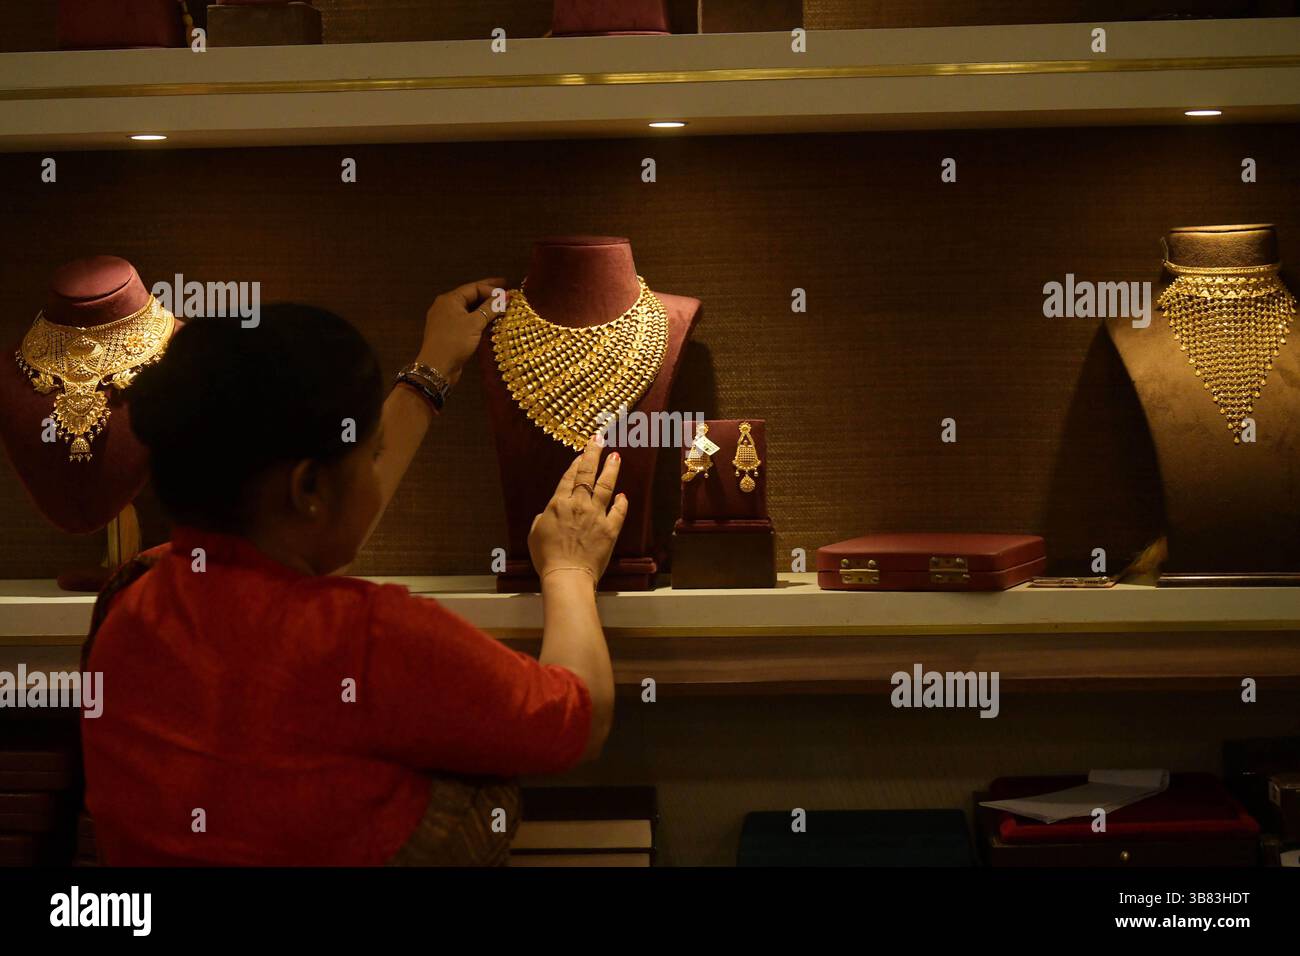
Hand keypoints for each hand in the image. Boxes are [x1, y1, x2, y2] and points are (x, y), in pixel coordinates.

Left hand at [418, 277, 506, 385]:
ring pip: (469, 309)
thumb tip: (505, 296)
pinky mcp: (449, 332)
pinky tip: (489, 321)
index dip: (492, 289)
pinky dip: (478, 318)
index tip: (509, 292)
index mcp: (450, 299)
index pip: (474, 288)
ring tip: (501, 306)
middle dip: (489, 294)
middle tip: (506, 290)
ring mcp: (446, 319)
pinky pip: (466, 320)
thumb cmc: (455, 341)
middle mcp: (446, 306)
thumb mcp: (475, 323)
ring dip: (484, 307)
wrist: (437, 367)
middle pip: (470, 296)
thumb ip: (490, 308)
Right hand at [528, 438, 628, 581]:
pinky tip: (623, 495)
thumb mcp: (535, 532)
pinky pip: (619, 511)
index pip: (569, 477)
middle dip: (594, 453)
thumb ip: (544, 517)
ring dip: (611, 469)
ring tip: (616, 456)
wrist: (567, 574)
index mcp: (559, 503)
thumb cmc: (547, 556)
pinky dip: (622, 502)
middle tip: (599, 440)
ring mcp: (597, 515)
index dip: (576, 463)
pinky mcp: (611, 529)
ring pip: (606, 486)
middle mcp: (579, 504)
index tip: (582, 453)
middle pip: (588, 474)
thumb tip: (552, 511)